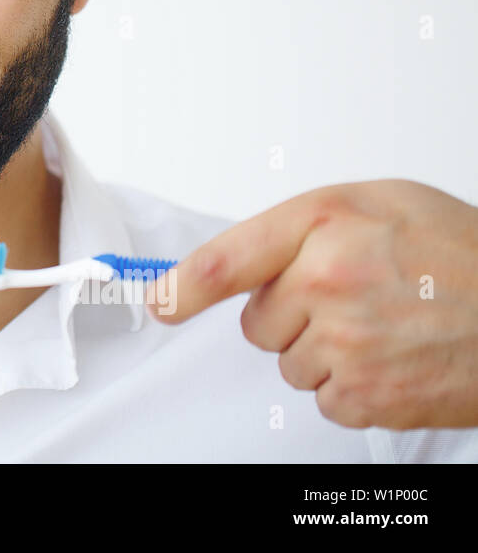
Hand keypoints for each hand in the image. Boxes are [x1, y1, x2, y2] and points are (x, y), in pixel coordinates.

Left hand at [146, 179, 477, 428]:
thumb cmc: (459, 253)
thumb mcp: (376, 203)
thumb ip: (299, 228)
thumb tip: (236, 265)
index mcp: (324, 225)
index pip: (225, 261)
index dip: (179, 287)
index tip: (155, 301)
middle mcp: (328, 281)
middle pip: (258, 322)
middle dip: (293, 314)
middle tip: (355, 297)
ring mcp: (346, 344)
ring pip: (289, 363)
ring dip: (324, 352)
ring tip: (386, 327)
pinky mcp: (366, 397)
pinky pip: (324, 398)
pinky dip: (353, 387)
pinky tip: (395, 359)